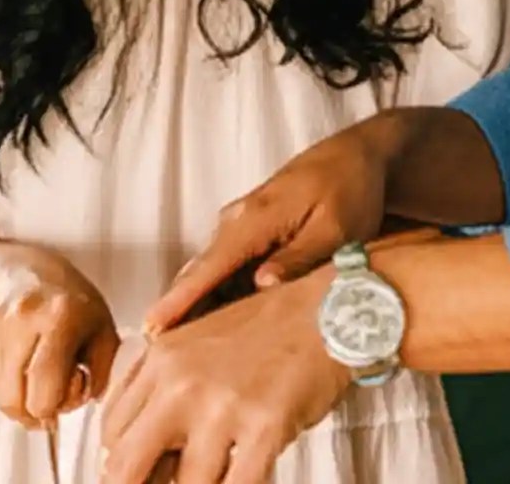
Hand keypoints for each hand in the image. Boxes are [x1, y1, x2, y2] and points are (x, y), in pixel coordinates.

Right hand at [0, 247, 118, 428]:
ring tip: (39, 378)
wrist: (32, 272)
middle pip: (14, 398)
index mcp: (60, 318)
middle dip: (34, 411)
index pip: (44, 387)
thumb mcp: (105, 334)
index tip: (64, 404)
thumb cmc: (77, 307)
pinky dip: (9, 384)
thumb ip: (98, 374)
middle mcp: (23, 318)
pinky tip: (24, 364)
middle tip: (52, 396)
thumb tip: (73, 403)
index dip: (53, 408)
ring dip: (21, 399)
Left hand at [101, 273, 349, 483]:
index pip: (112, 432)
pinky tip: (242, 481)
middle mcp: (182, 383)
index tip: (142, 472)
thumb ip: (163, 385)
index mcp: (161, 360)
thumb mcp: (198, 343)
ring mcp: (222, 407)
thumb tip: (144, 446)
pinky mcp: (265, 427)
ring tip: (215, 478)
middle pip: (125, 467)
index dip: (120, 464)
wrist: (328, 310)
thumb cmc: (271, 328)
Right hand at [146, 119, 392, 333]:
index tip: (152, 327)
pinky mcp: (251, 232)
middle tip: (159, 354)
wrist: (356, 155)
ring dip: (196, 305)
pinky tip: (216, 325)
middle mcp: (237, 220)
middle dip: (176, 309)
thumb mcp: (334, 228)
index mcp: (254, 219)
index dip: (179, 300)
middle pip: (199, 272)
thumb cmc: (349, 188)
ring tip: (181, 350)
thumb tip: (262, 285)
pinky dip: (217, 293)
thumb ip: (298, 257)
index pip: (208, 267)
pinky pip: (226, 267)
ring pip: (210, 272)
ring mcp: (241, 225)